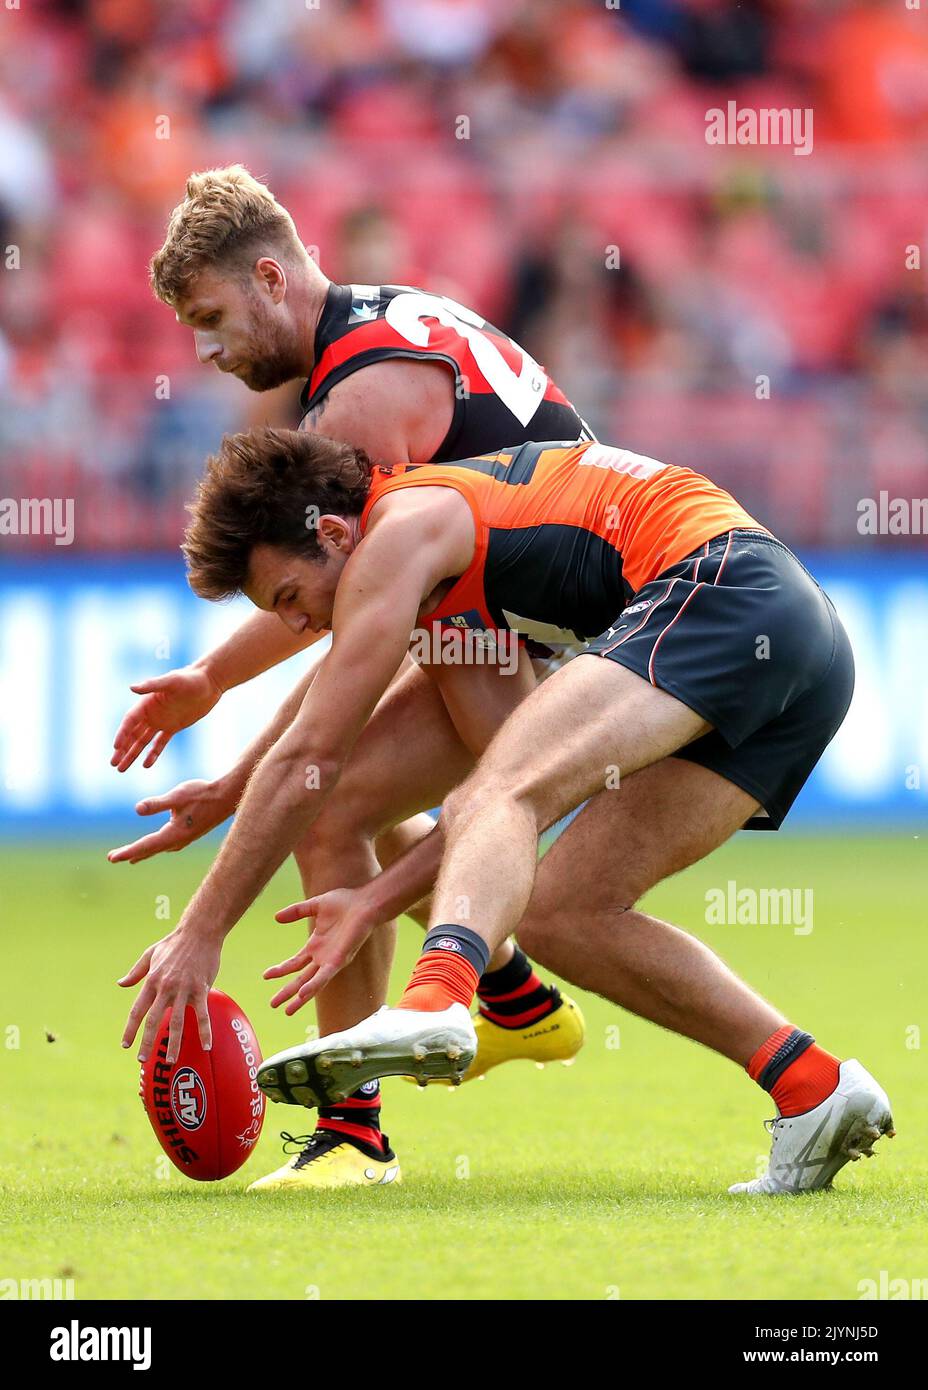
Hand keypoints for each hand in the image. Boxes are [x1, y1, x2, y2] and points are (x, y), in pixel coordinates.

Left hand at [107, 778, 235, 863]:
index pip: (144, 845)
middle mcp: (178, 840)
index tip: (111, 858)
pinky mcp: (190, 833)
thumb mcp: (178, 795)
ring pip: (159, 848)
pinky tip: (159, 845)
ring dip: (144, 852)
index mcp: (173, 833)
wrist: (228, 797)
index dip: (127, 852)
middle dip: (131, 854)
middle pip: (149, 850)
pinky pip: (168, 844)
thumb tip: (136, 809)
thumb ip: (157, 803)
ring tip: (132, 857)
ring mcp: (185, 838)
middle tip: (113, 858)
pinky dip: (157, 846)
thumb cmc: (203, 794)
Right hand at [111, 665, 223, 771]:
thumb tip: (131, 687)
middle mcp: (151, 713)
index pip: (130, 721)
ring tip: (121, 769)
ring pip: (143, 741)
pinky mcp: (174, 727)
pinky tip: (146, 765)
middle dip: (122, 749)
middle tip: (113, 764)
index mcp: (147, 703)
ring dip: (132, 754)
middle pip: (132, 734)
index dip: (122, 734)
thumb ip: (152, 685)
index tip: (116, 747)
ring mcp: (162, 721)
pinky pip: (160, 743)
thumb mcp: (172, 681)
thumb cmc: (190, 678)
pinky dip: (153, 754)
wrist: (209, 683)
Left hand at [119, 927, 221, 1063]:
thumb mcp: (150, 954)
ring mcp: (184, 990)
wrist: (199, 932)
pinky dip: (204, 1032)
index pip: (138, 1010)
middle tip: (141, 1059)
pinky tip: (206, 1046)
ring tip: (170, 1060)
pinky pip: (203, 1015)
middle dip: (146, 1042)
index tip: (125, 1044)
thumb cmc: (174, 943)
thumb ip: (136, 972)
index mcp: (152, 981)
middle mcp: (166, 988)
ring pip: (177, 1022)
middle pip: (153, 1020)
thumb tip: (120, 984)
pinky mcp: (201, 990)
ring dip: (173, 1043)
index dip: (130, 1029)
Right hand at [264, 889, 376, 1014]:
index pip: (295, 963)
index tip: (265, 976)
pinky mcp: (340, 959)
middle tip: (272, 1004)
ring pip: (312, 983)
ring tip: (287, 1011)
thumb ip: (296, 911)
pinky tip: (303, 994)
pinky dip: (314, 986)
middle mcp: (323, 956)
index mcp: (317, 945)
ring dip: (299, 998)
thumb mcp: (315, 905)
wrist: (365, 902)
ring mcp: (331, 960)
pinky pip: (325, 976)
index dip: (281, 970)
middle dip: (287, 992)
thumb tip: (276, 917)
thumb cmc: (346, 903)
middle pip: (301, 979)